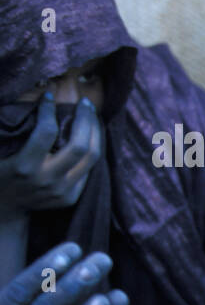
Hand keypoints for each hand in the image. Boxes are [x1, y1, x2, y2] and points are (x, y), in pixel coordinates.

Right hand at [0, 94, 102, 211]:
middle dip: (85, 119)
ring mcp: (62, 191)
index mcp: (24, 166)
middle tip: (85, 102)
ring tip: (92, 115)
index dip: (49, 110)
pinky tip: (90, 135)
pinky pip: (89, 169)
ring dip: (95, 132)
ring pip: (92, 158)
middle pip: (80, 146)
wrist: (3, 207)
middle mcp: (47, 180)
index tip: (49, 97)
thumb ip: (12, 130)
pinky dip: (91, 149)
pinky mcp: (70, 197)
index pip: (46, 132)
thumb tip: (34, 98)